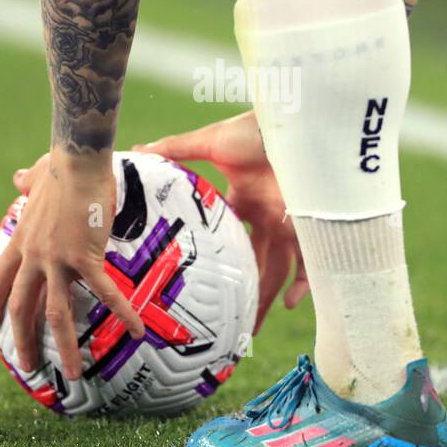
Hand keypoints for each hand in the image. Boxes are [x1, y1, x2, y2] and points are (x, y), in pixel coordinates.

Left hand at [0, 150, 144, 378]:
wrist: (77, 160)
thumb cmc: (61, 164)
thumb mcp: (37, 176)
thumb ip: (27, 183)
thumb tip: (19, 177)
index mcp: (22, 241)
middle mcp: (34, 257)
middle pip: (21, 308)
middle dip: (23, 340)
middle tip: (27, 367)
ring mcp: (57, 260)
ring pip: (56, 314)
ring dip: (63, 347)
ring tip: (71, 374)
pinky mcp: (84, 257)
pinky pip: (104, 292)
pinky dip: (122, 313)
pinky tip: (137, 330)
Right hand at [134, 111, 307, 332]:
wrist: (294, 119)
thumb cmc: (254, 127)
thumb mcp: (209, 142)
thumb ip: (175, 150)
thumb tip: (136, 152)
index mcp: (244, 200)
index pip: (228, 239)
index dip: (216, 263)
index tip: (200, 287)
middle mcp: (267, 216)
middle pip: (255, 264)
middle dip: (244, 294)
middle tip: (228, 325)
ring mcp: (289, 223)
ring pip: (279, 271)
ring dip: (267, 298)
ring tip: (252, 327)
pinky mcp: (310, 225)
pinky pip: (310, 263)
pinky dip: (303, 285)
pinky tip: (289, 304)